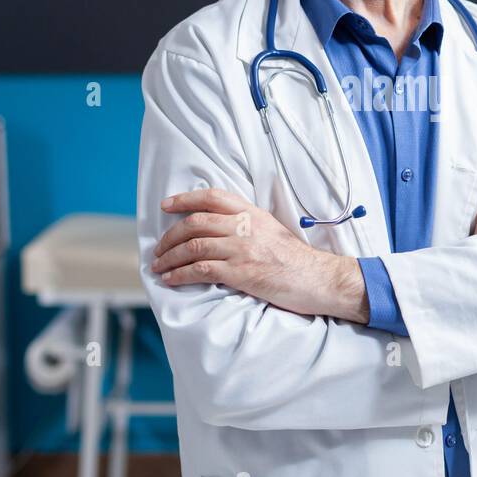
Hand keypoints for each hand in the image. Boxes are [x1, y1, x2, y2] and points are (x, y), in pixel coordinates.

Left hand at [149, 188, 365, 319]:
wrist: (318, 278)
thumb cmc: (295, 259)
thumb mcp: (272, 230)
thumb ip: (248, 225)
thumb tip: (221, 228)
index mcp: (252, 213)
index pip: (213, 197)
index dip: (185, 198)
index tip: (167, 205)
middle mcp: (245, 226)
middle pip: (196, 222)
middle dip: (171, 235)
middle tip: (160, 248)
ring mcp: (242, 249)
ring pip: (194, 246)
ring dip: (170, 257)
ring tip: (159, 266)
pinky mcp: (241, 272)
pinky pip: (201, 270)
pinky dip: (180, 274)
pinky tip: (171, 279)